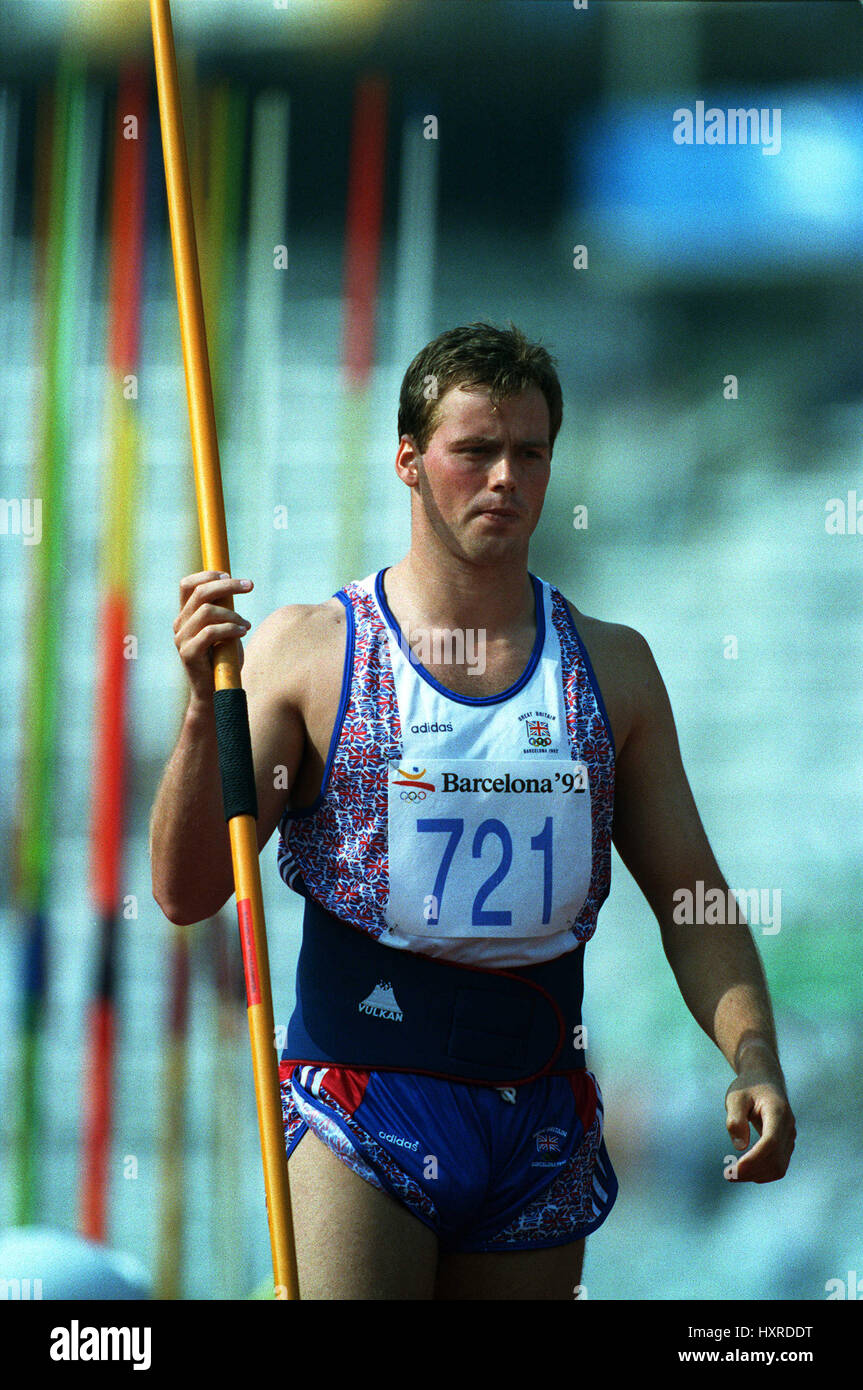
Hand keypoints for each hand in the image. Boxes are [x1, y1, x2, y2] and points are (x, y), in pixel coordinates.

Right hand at [173, 571, 252, 702]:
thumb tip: (237, 586)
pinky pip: (210, 632)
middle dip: (228, 585)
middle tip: (250, 585)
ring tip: (246, 624)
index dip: (207, 575)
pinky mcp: (188, 654)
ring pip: (207, 611)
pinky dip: (230, 629)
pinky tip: (243, 632)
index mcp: (186, 616)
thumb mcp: (226, 630)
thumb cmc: (225, 661)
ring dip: (233, 614)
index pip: (187, 585)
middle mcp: (180, 625)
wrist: (214, 695)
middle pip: (200, 592)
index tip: (230, 574)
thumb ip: (226, 611)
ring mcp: (182, 639)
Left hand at [724, 1049, 795, 1182]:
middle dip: (752, 1171)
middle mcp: (788, 1127)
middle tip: (727, 1175)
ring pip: (779, 1167)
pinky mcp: (786, 1145)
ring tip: (732, 1174)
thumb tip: (740, 1147)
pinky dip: (762, 1173)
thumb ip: (736, 1119)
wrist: (765, 1080)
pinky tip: (744, 1171)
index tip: (735, 1169)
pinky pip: (779, 1166)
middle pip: (775, 1159)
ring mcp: (790, 1137)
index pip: (771, 1142)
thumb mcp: (735, 1097)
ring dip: (757, 1175)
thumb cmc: (748, 1087)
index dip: (754, 1159)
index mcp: (778, 1112)